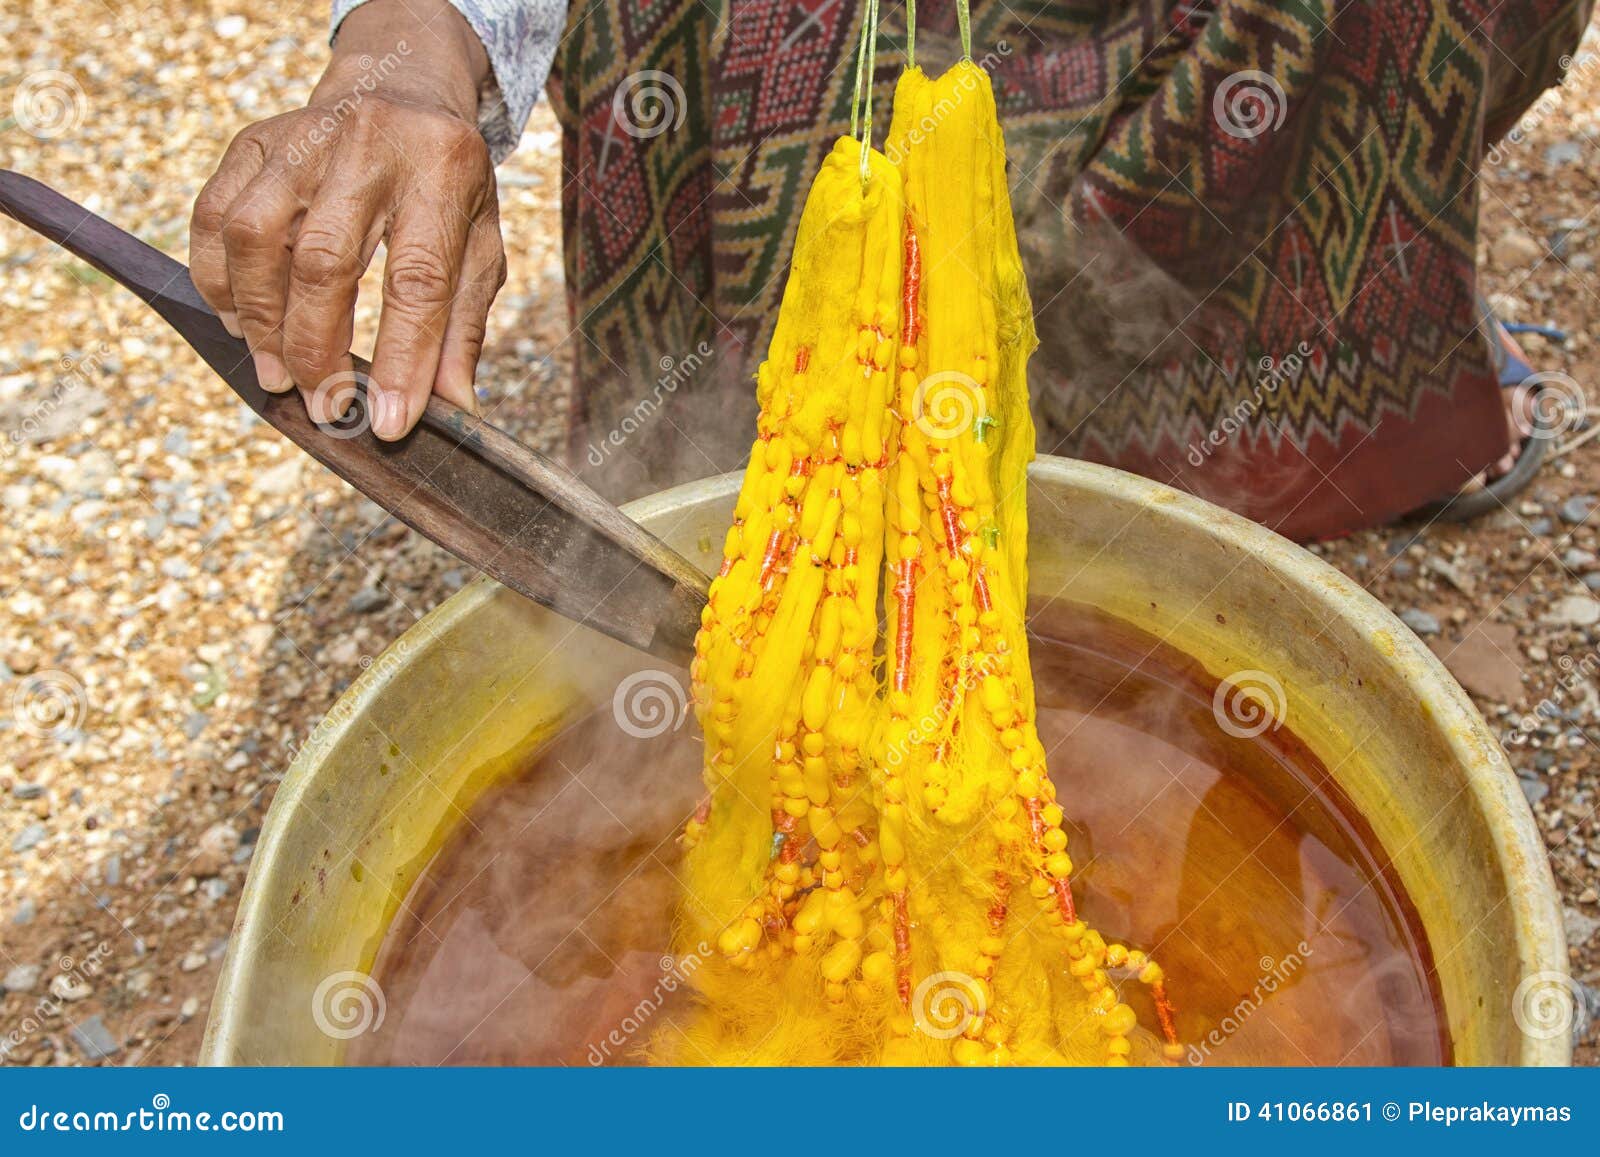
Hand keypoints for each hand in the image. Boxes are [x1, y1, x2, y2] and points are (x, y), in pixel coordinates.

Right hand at [189, 0, 502, 438]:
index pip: (417, 279)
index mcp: (441, 170)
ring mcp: (301, 139)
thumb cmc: (447, 183)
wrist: (401, 86)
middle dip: (317, 348)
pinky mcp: (254, 141)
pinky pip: (214, 216)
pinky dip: (217, 279)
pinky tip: (240, 321)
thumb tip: (453, 408)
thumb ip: (464, 324)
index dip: (401, 358)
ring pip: (256, 237)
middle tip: (324, 404)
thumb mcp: (481, 243)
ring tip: (276, 371)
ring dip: (260, 319)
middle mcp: (367, 147)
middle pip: (324, 260)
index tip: (388, 422)